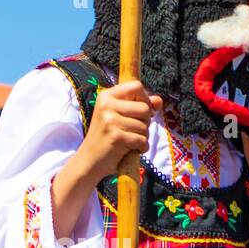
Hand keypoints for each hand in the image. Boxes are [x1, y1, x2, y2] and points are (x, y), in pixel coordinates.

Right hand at [51, 80, 160, 239]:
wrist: (89, 161)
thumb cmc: (107, 137)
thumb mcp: (120, 117)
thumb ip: (140, 106)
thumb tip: (159, 100)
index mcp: (106, 96)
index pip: (136, 86)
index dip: (144, 99)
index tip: (139, 112)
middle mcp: (106, 105)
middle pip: (145, 107)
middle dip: (145, 122)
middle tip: (131, 131)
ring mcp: (110, 120)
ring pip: (145, 126)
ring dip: (142, 137)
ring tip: (128, 141)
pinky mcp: (116, 136)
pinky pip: (142, 140)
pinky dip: (141, 148)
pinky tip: (130, 150)